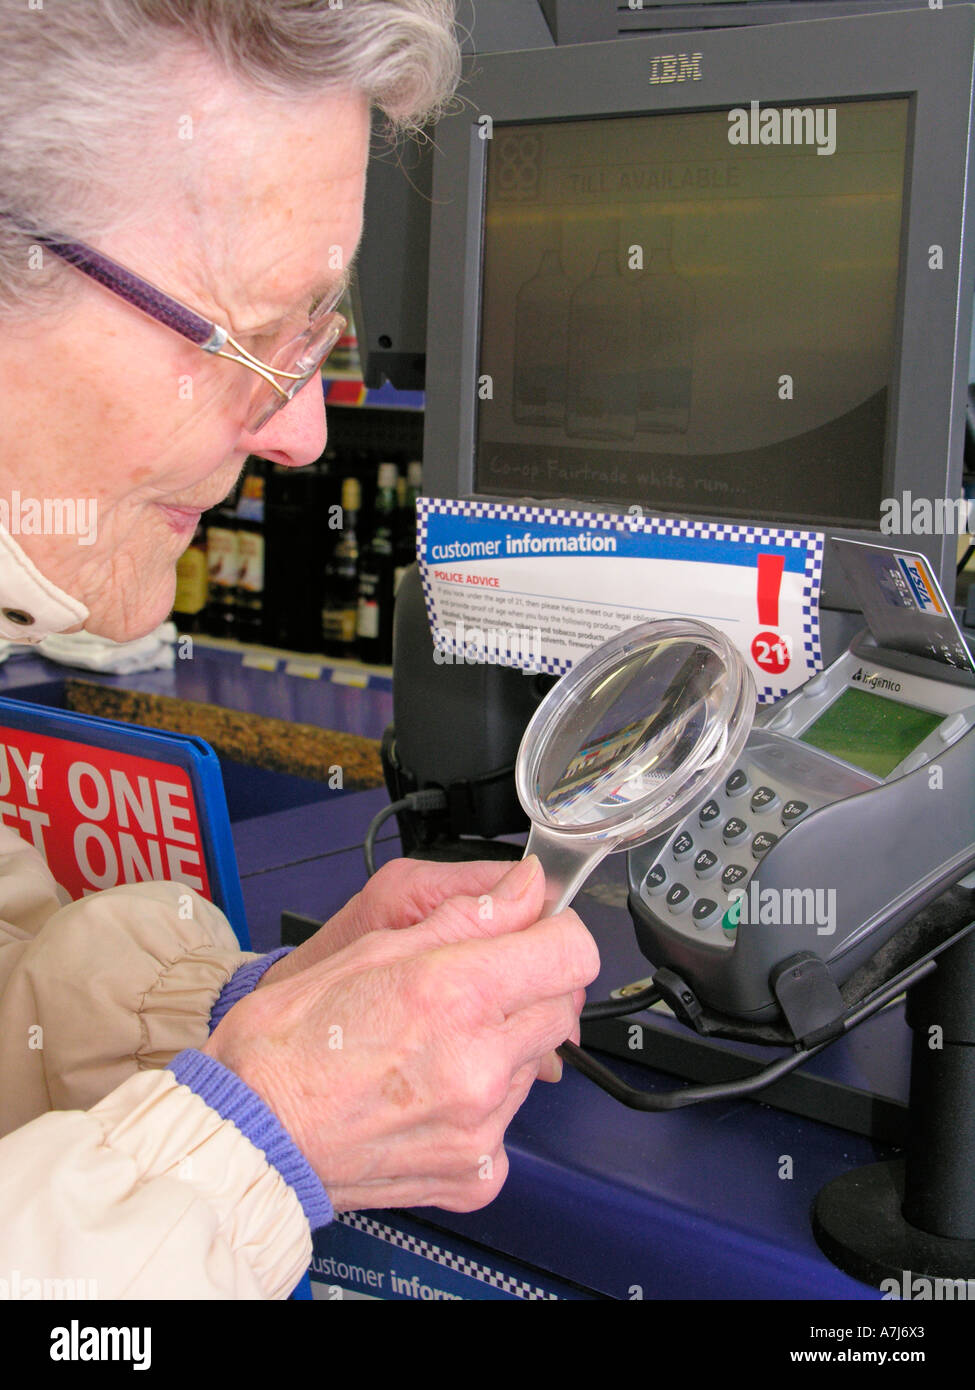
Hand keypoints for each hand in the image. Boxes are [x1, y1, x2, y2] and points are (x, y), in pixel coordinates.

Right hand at [203, 856, 598, 1213]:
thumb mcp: (371, 947)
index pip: (573, 951)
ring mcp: (481, 1126)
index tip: (534, 932)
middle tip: (471, 986)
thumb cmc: (286, 1041)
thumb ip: (467, 917)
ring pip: (536, 1062)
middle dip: (530, 986)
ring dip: (504, 1045)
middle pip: (562, 1006)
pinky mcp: (475, 1173)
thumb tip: (525, 890)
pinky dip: (482, 1105)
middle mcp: (480, 1064)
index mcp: (457, 994)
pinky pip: (508, 1123)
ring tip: (435, 1044)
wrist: (248, 1134)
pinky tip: (430, 1093)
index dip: (554, 932)